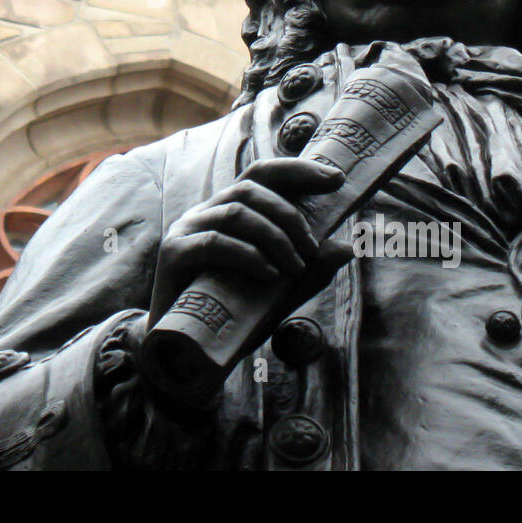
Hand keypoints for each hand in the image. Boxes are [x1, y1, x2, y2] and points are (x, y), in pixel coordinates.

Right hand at [149, 157, 346, 324]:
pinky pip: (214, 243)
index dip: (297, 170)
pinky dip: (248, 256)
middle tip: (311, 250)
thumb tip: (347, 248)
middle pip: (250, 189)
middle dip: (289, 215)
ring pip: (236, 213)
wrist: (187, 351)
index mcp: (228, 211)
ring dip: (274, 238)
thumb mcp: (280, 291)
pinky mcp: (174, 253)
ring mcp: (186, 229)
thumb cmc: (232, 315)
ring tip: (295, 268)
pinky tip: (269, 276)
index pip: (262, 175)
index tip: (336, 179)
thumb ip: (309, 271)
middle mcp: (205, 212)